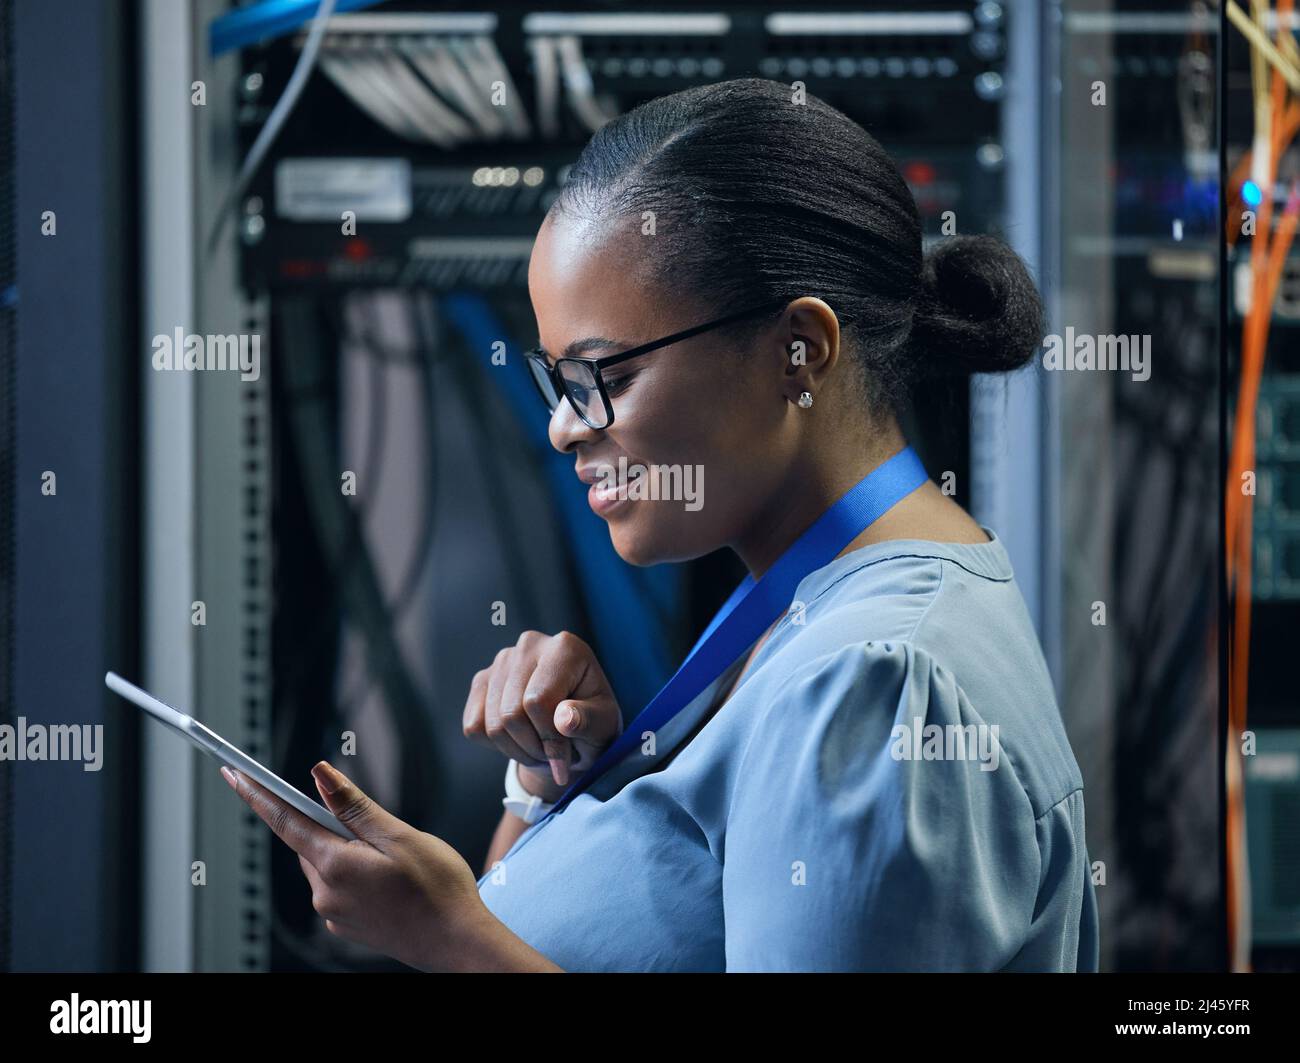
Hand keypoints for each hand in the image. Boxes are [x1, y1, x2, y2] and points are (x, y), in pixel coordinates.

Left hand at [221, 760, 538, 971]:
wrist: (457, 944)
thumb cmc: (438, 890)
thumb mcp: (400, 837)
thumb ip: (355, 807)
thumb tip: (320, 776)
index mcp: (336, 866)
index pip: (285, 821)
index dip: (257, 794)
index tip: (234, 774)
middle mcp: (326, 894)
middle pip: (309, 841)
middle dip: (329, 822)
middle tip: (373, 824)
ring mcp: (335, 914)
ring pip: (325, 864)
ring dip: (345, 848)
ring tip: (393, 856)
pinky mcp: (347, 926)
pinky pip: (338, 887)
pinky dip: (354, 871)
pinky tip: (390, 877)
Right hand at [462, 630, 622, 798]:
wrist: (573, 726)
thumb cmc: (592, 721)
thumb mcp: (603, 724)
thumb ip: (587, 721)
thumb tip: (564, 719)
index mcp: (565, 647)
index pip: (538, 701)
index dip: (550, 739)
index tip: (564, 757)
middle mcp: (529, 645)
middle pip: (512, 714)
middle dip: (533, 747)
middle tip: (552, 755)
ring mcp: (502, 660)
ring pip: (493, 724)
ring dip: (517, 750)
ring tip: (540, 748)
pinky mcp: (482, 680)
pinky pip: (474, 726)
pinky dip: (496, 745)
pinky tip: (520, 737)